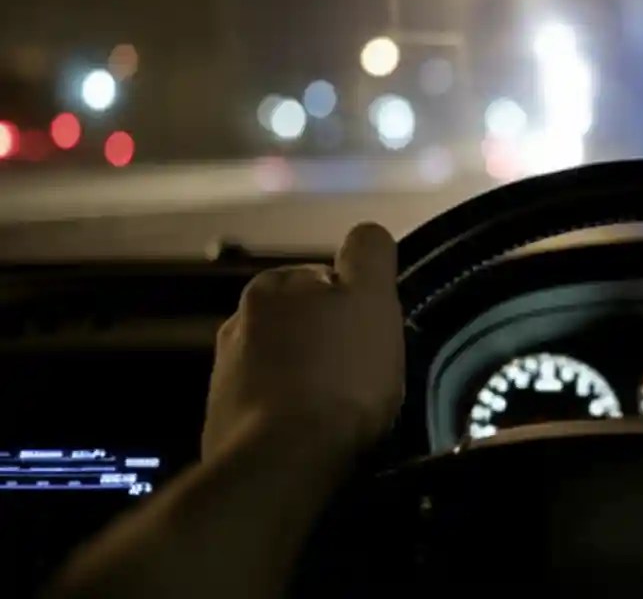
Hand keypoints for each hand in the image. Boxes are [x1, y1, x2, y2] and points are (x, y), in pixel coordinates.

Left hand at [203, 223, 404, 459]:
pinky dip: (288, 417)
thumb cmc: (339, 374)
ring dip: (306, 381)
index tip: (371, 336)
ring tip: (337, 412)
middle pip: (301, 325)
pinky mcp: (221, 424)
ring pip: (282, 368)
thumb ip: (369, 254)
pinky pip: (267, 409)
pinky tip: (311, 437)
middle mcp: (238, 323)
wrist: (283, 460)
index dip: (355, 305)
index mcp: (271, 287)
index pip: (324, 280)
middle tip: (360, 375)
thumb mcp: (371, 298)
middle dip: (326, 344)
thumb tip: (366, 233)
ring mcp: (224, 376)